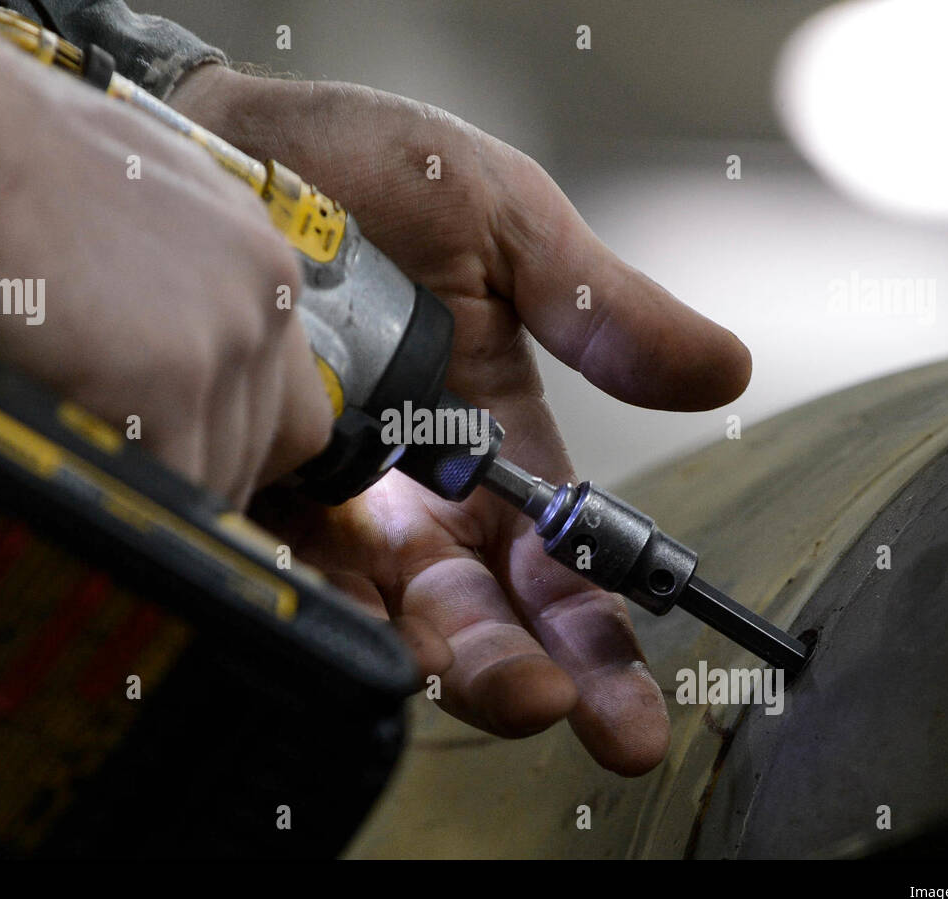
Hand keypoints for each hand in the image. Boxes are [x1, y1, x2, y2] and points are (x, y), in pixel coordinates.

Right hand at [0, 38, 332, 506]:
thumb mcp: (116, 202)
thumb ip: (161, 288)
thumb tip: (144, 381)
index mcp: (250, 249)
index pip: (281, 396)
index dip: (224, 442)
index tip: (175, 460)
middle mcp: (258, 293)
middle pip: (253, 446)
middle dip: (182, 475)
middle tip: (107, 479)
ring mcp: (220, 341)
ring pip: (208, 480)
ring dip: (137, 495)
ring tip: (62, 465)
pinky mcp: (165, 390)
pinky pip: (151, 495)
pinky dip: (99, 503)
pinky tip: (49, 469)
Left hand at [168, 67, 751, 774]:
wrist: (224, 131)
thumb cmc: (367, 164)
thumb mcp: (508, 224)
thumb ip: (602, 311)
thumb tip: (723, 371)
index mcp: (492, 433)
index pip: (556, 557)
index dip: (594, 634)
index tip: (631, 717)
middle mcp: (414, 481)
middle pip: (477, 604)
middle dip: (526, 668)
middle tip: (556, 706)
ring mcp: (327, 489)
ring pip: (388, 606)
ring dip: (440, 656)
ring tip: (486, 682)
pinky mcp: (242, 480)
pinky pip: (281, 566)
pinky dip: (318, 608)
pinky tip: (351, 638)